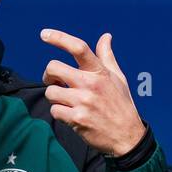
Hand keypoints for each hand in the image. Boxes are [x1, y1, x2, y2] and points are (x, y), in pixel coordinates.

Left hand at [40, 29, 145, 156]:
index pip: (78, 48)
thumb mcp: (118, 78)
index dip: (59, 38)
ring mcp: (83, 102)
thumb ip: (107, 56)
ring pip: (51, 92)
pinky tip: (70, 115)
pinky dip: (59, 113)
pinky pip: (54, 110)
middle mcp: (90, 84)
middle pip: (53, 68)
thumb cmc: (121, 105)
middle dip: (48, 75)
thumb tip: (105, 36)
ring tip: (67, 102)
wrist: (127, 137)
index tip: (44, 34)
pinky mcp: (77, 119)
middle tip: (54, 81)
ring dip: (55, 97)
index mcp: (99, 72)